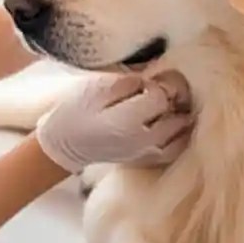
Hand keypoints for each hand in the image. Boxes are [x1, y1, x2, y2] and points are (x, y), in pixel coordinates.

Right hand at [35, 71, 194, 173]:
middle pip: (175, 116)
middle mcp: (141, 141)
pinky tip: (173, 123)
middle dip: (170, 100)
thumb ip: (125, 83)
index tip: (143, 83)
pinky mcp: (145, 160)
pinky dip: (180, 136)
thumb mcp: (94, 87)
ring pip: (180, 134)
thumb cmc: (74, 110)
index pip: (160, 98)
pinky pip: (174, 150)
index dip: (155, 85)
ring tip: (167, 105)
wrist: (62, 142)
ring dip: (179, 117)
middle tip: (155, 92)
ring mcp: (145, 154)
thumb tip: (148, 82)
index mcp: (127, 122)